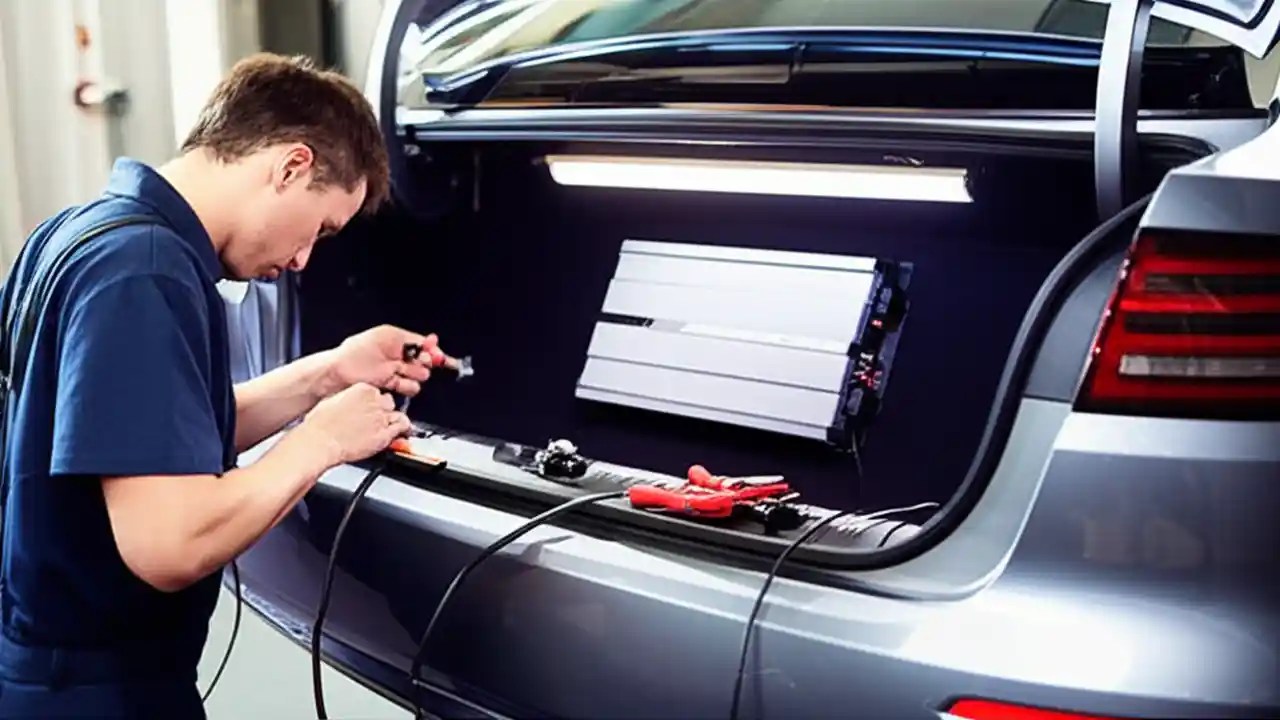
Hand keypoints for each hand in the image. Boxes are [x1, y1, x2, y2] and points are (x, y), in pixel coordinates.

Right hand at [299, 383, 411, 464]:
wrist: (320, 441)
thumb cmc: (320, 424)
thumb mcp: (332, 400)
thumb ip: (347, 398)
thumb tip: (350, 401)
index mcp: (363, 389)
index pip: (377, 392)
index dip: (374, 402)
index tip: (369, 409)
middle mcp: (375, 401)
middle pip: (389, 402)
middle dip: (383, 411)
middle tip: (375, 420)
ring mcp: (381, 418)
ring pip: (398, 414)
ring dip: (394, 421)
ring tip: (388, 427)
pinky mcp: (384, 434)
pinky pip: (402, 428)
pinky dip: (403, 430)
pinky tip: (401, 434)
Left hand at [324, 324, 445, 397]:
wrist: (337, 374)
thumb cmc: (355, 351)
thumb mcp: (386, 336)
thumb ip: (409, 339)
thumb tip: (428, 341)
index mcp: (396, 339)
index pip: (423, 343)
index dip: (432, 349)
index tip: (437, 354)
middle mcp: (396, 354)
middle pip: (424, 360)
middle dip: (426, 362)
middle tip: (422, 363)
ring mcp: (393, 370)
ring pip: (418, 376)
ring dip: (416, 375)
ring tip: (407, 373)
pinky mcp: (388, 385)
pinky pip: (408, 387)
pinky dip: (408, 386)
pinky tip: (401, 384)